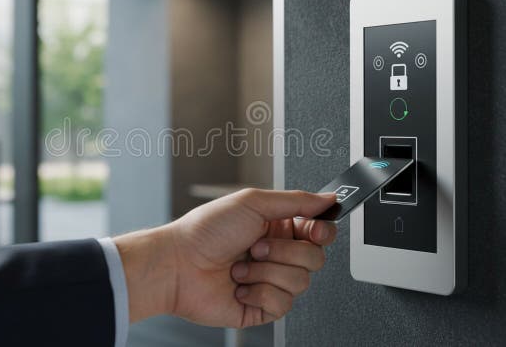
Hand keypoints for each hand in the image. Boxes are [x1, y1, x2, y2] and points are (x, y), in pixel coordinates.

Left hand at [114, 189, 336, 327]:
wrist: (178, 265)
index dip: (320, 232)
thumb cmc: (205, 231)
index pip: (318, 232)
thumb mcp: (252, 202)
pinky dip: (259, 292)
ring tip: (241, 266)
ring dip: (266, 272)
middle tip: (257, 246)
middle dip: (284, 252)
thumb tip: (327, 198)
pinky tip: (239, 285)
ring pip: (301, 282)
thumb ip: (296, 200)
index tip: (311, 230)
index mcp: (276, 227)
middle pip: (315, 258)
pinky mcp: (261, 307)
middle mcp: (275, 254)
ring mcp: (269, 282)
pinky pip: (283, 304)